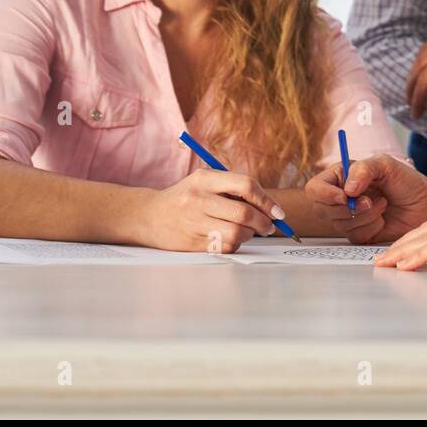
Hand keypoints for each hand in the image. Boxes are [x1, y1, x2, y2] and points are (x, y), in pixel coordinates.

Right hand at [138, 169, 285, 252]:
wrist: (149, 215)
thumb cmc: (187, 197)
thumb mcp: (205, 181)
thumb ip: (234, 188)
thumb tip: (270, 207)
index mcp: (205, 179)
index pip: (245, 185)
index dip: (266, 200)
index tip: (278, 212)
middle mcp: (198, 199)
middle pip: (244, 213)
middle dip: (264, 223)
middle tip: (269, 227)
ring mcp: (194, 222)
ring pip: (237, 234)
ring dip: (249, 235)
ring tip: (247, 232)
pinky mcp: (191, 243)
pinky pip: (225, 247)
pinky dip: (235, 245)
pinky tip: (230, 239)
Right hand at [304, 154, 426, 243]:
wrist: (425, 204)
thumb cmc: (406, 181)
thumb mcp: (385, 165)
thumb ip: (364, 170)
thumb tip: (347, 190)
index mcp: (341, 177)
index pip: (315, 188)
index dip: (325, 194)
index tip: (344, 196)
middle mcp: (341, 197)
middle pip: (322, 210)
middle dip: (349, 207)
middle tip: (370, 200)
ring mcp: (348, 217)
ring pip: (339, 224)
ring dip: (365, 216)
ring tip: (382, 205)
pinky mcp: (359, 233)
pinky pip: (354, 236)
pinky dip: (371, 228)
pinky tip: (382, 219)